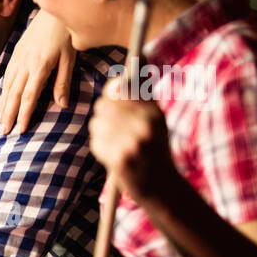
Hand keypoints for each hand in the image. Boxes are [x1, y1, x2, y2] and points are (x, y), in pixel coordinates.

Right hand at [0, 9, 75, 134]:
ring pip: (7, 86)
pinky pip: (7, 76)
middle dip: (8, 114)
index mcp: (39, 66)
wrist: (53, 10)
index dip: (24, 115)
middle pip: (14, 94)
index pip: (28, 96)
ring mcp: (18, 58)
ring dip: (3, 105)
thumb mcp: (70, 58)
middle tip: (3, 132)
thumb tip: (61, 105)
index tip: (20, 130)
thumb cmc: (66, 34)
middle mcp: (24, 64)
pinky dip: (3, 91)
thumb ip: (63, 82)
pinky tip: (3, 100)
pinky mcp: (15, 53)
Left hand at [88, 74, 175, 204]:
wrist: (161, 187)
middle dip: (103, 114)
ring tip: (115, 142)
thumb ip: (141, 96)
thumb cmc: (154, 150)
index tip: (111, 96)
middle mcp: (145, 125)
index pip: (121, 87)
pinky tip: (114, 155)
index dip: (111, 90)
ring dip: (100, 133)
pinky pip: (96, 142)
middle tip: (113, 127)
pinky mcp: (120, 159)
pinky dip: (100, 148)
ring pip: (96, 123)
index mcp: (154, 113)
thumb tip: (128, 69)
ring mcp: (132, 142)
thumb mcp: (156, 121)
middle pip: (103, 104)